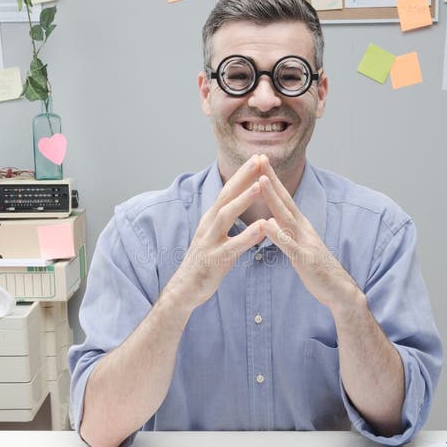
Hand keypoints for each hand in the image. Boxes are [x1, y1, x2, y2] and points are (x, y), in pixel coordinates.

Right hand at [171, 155, 265, 309]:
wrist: (185, 289)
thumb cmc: (204, 261)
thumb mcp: (215, 234)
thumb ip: (225, 218)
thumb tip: (239, 201)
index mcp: (211, 218)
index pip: (228, 190)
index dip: (242, 173)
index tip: (257, 157)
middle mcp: (209, 225)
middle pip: (226, 195)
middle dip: (243, 177)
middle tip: (259, 159)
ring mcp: (210, 241)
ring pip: (227, 216)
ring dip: (244, 200)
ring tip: (260, 186)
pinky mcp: (214, 260)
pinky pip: (233, 246)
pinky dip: (247, 236)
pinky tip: (261, 228)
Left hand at [259, 158, 358, 310]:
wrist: (339, 291)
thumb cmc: (317, 269)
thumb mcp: (299, 247)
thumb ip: (286, 232)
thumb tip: (271, 220)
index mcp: (300, 226)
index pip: (283, 198)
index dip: (271, 180)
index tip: (259, 161)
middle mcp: (303, 229)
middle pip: (285, 200)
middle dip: (271, 178)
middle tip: (259, 158)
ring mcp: (305, 242)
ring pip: (286, 217)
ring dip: (273, 198)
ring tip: (261, 180)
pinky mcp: (305, 259)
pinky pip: (289, 245)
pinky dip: (278, 233)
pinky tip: (266, 224)